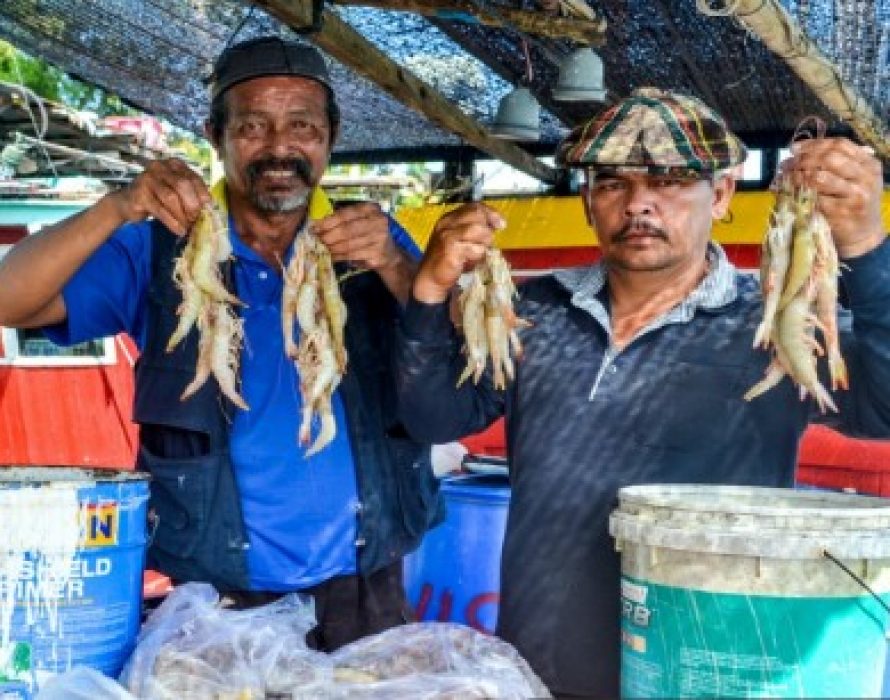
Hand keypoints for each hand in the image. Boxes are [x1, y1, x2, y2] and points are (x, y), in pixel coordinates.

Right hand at [108, 158, 210, 235]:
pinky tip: (179, 230)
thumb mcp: (176, 191)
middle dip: (192, 205)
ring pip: (171, 198)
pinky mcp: (139, 193)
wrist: (128, 202)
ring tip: (188, 226)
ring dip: (182, 215)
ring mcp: (147, 178)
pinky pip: (160, 210)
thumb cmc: (158, 197)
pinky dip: (172, 222)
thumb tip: (209, 209)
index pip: (193, 177)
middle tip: (196, 219)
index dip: (202, 194)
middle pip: (182, 185)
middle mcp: (160, 167)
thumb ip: (191, 194)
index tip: (208, 208)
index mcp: (173, 164)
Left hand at [312, 202, 401, 270]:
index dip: (328, 221)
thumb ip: (342, 220)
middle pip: (347, 229)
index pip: (345, 214)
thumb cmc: (368, 233)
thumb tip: (318, 226)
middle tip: (318, 240)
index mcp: (371, 209)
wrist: (389, 253)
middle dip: (329, 236)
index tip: (314, 227)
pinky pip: (353, 255)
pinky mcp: (377, 254)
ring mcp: (379, 238)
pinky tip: (333, 256)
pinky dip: (340, 256)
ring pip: (349, 244)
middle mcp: (377, 221)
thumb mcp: (359, 221)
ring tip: (324, 248)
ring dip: (333, 248)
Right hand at [414, 203, 505, 303]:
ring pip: (479, 230)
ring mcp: (448, 236)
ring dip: (483, 243)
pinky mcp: (451, 250)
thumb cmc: (448, 258)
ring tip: (476, 253)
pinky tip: (470, 262)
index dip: (491, 213)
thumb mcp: (458, 238)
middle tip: (486, 243)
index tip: (501, 224)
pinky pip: (475, 249)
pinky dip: (477, 256)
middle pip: (477, 215)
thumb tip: (495, 225)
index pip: (474, 206)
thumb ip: (473, 229)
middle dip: (487, 229)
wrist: (430, 277)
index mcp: (449, 218)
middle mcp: (447, 224)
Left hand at [780, 138, 884, 257]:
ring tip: (786, 177)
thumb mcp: (853, 180)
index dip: (813, 144)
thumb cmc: (852, 205)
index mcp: (869, 164)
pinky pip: (813, 198)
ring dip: (797, 176)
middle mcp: (865, 177)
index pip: (839, 145)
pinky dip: (798, 194)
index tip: (794, 148)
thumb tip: (798, 151)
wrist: (863, 236)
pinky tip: (788, 193)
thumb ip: (835, 165)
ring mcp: (854, 194)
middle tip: (788, 165)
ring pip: (819, 177)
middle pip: (829, 158)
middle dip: (804, 159)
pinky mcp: (841, 212)